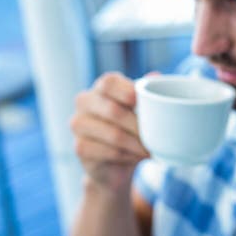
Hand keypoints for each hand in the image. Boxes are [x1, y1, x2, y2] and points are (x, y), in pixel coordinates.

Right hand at [71, 72, 150, 192]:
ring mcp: (78, 124)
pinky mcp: (80, 147)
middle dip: (139, 126)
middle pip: (113, 111)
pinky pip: (109, 152)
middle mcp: (85, 102)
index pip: (109, 83)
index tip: (148, 103)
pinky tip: (137, 157)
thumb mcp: (142, 108)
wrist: (116, 161)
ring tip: (151, 149)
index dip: (128, 92)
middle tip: (157, 136)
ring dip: (137, 144)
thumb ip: (147, 92)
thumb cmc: (132, 126)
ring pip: (113, 134)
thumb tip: (156, 75)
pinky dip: (129, 156)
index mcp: (101, 87)